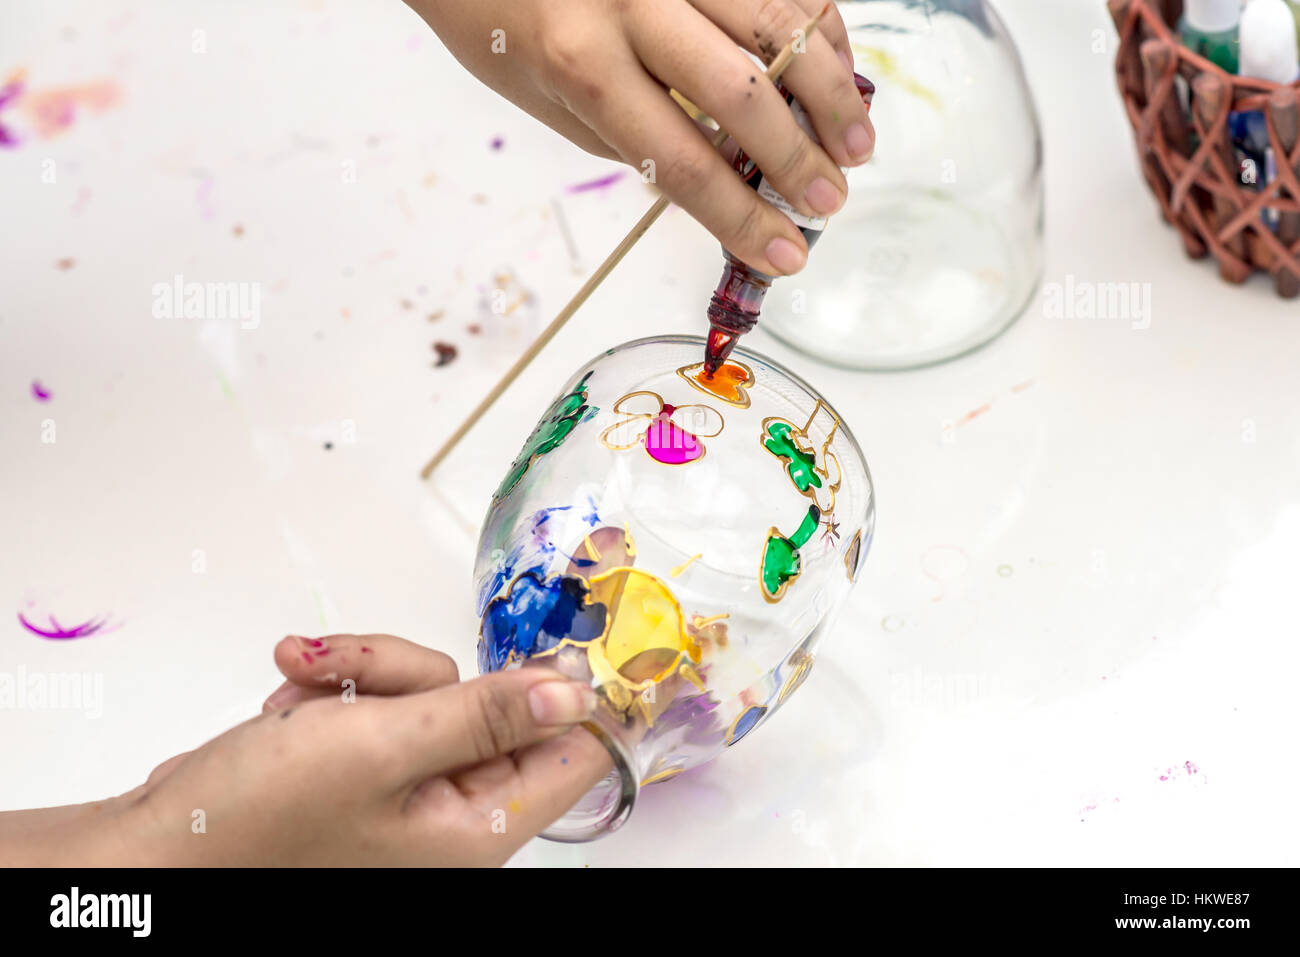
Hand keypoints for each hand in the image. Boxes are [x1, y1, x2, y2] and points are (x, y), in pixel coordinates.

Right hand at [0, 634, 610, 865]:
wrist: (152, 847)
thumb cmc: (255, 819)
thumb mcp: (380, 748)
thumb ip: (484, 714)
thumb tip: (574, 690)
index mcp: (477, 827)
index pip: (574, 754)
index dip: (571, 691)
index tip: (557, 633)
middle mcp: (450, 816)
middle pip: (484, 704)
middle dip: (408, 673)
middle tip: (347, 674)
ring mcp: (405, 795)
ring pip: (424, 694)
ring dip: (359, 680)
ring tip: (295, 697)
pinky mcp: (364, 773)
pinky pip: (377, 707)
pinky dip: (331, 700)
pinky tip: (284, 718)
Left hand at [408, 0, 874, 275]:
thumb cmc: (504, 27)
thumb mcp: (556, 104)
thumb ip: (639, 137)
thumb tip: (726, 180)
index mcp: (583, 66)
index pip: (683, 161)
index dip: (743, 217)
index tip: (785, 254)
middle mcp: (629, 1)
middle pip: (744, 90)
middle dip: (800, 157)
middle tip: (832, 199)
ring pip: (780, 19)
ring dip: (831, 88)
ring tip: (857, 142)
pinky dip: (819, 23)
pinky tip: (835, 67)